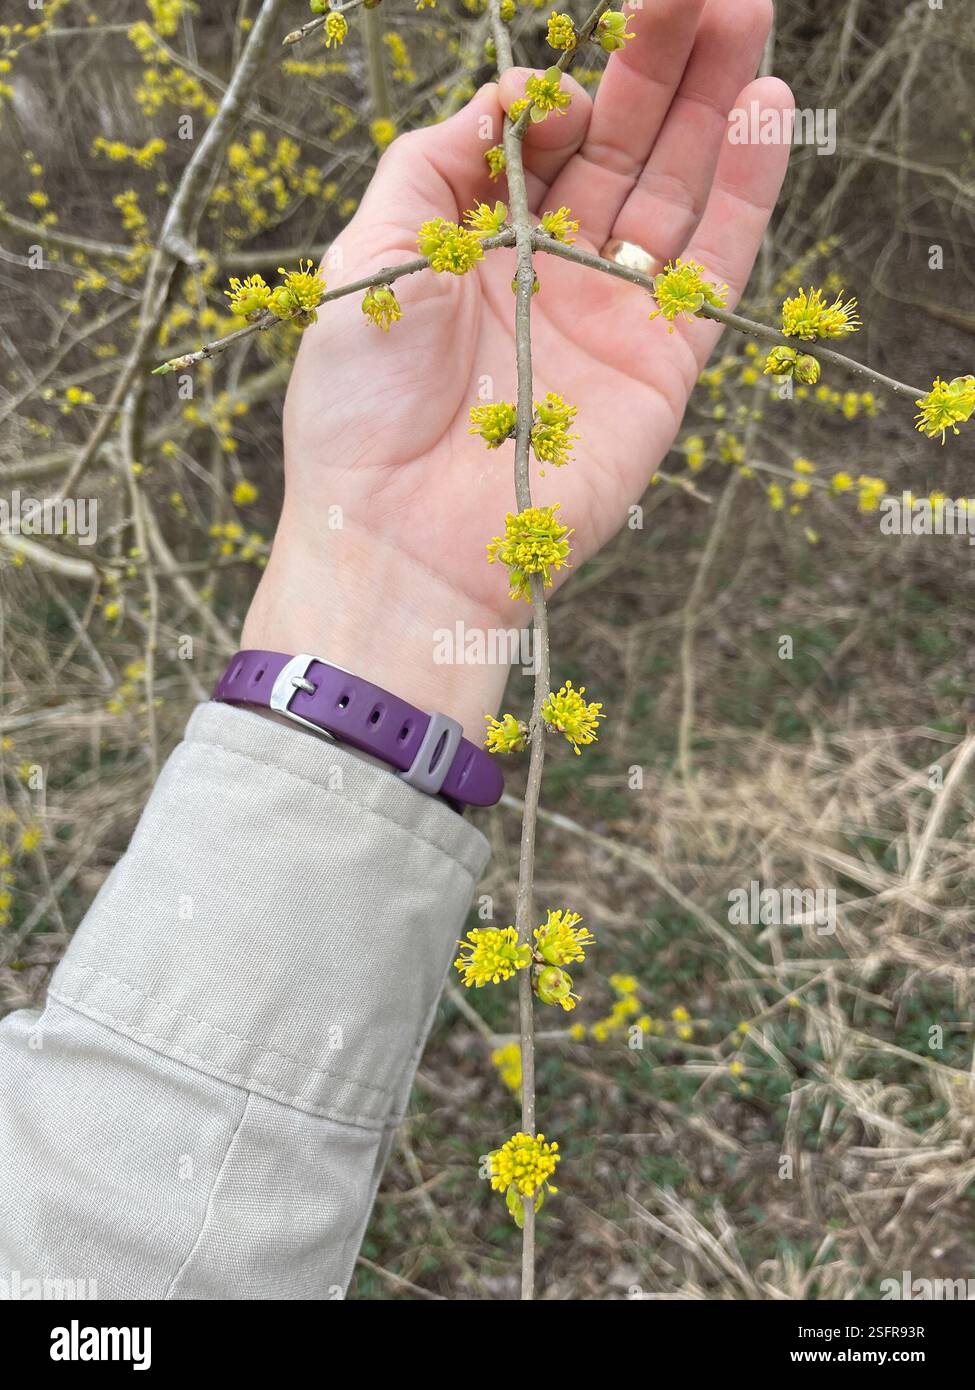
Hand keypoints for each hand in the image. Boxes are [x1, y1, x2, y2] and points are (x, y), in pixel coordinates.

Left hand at [243, 0, 791, 737]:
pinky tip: (766, 106)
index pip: (551, 139)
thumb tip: (513, 96)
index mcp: (480, 246)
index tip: (597, 24)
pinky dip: (747, 187)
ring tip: (746, 11)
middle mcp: (554, 273)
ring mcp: (614, 316)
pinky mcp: (664, 364)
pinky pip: (717, 262)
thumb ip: (434, 161)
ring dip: (717, 101)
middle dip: (665, 63)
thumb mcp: (368, 255)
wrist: (400, 542)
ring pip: (679, 189)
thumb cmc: (360, 408)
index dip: (580, 76)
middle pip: (626, 147)